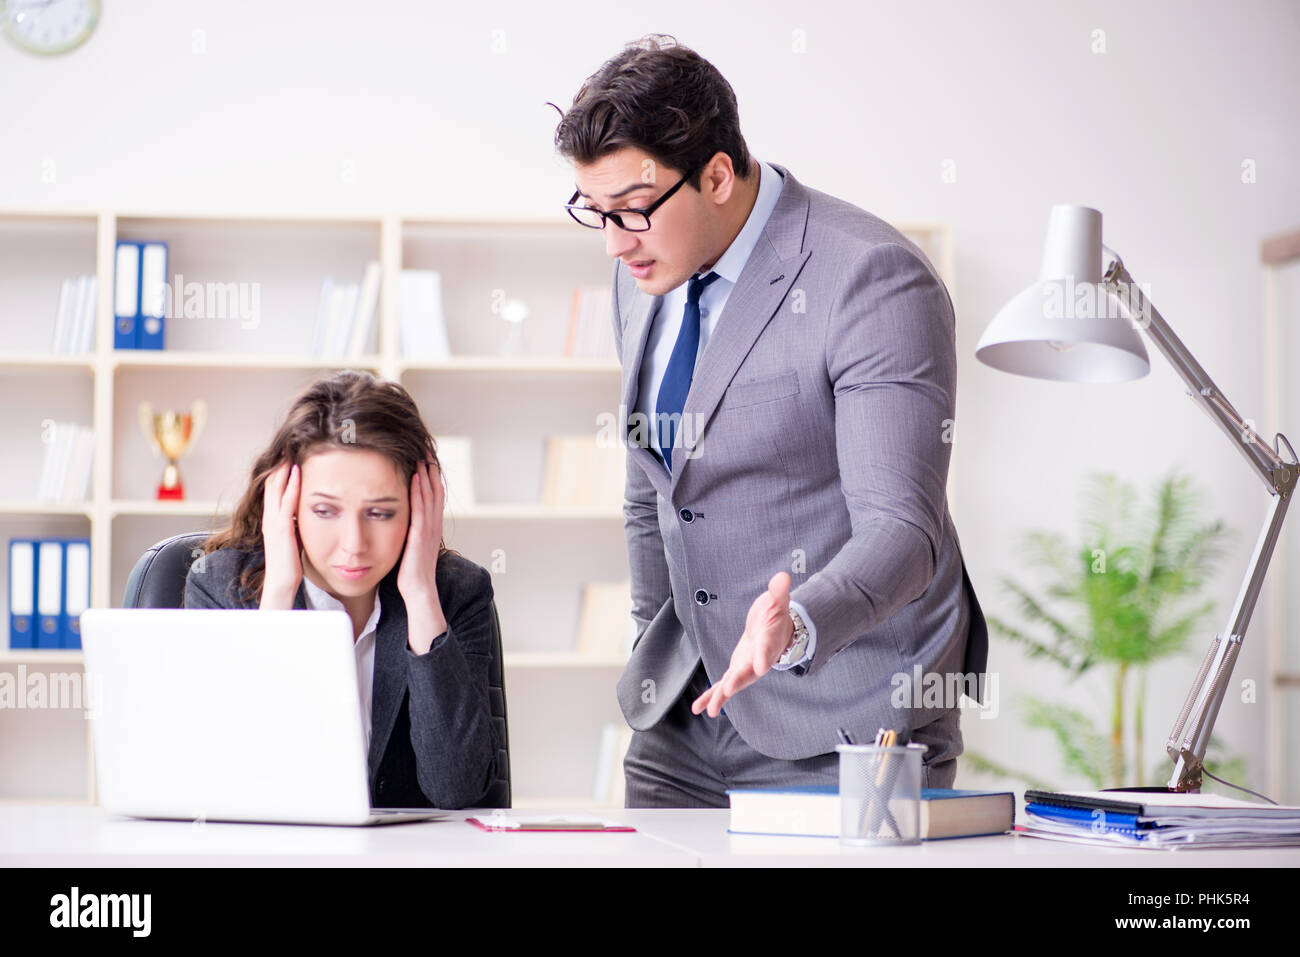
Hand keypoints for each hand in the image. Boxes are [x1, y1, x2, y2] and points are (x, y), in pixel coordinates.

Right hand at [260, 458, 302, 606]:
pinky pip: (286, 502)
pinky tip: (297, 472)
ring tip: (290, 452)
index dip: (279, 472)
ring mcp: (274, 521)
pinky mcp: (281, 528)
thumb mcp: (291, 535)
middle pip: (271, 483)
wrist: (281, 581)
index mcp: (271, 518)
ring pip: (276, 488)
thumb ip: (293, 522)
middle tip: (288, 447)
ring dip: (283, 469)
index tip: (287, 456)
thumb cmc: (288, 561)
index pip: (273, 489)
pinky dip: (292, 485)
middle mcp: (269, 516)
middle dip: (279, 465)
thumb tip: (302, 512)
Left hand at [397, 455, 447, 652]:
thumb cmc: (410, 575)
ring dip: (427, 474)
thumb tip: (393, 520)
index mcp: (429, 528)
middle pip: (435, 491)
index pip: (432, 496)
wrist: (418, 593)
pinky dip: (420, 492)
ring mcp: (429, 530)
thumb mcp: (408, 548)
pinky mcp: (421, 536)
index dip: (430, 477)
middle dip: (431, 469)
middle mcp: (432, 526)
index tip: (424, 460)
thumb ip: (405, 532)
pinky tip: (416, 477)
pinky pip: (421, 509)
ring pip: (430, 496)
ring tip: (423, 455)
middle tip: (426, 449)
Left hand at [691, 572, 794, 717]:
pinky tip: (698, 709)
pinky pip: (722, 687)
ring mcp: (746, 669)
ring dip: (721, 696)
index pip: (767, 649)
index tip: (761, 667)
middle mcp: (758, 660)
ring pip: (733, 684)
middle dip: (738, 680)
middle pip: (748, 672)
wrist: (773, 632)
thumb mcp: (777, 601)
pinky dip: (711, 697)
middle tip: (729, 690)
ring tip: (709, 710)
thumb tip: (782, 577)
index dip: (763, 657)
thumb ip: (779, 592)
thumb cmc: (775, 616)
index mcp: (768, 642)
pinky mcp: (736, 672)